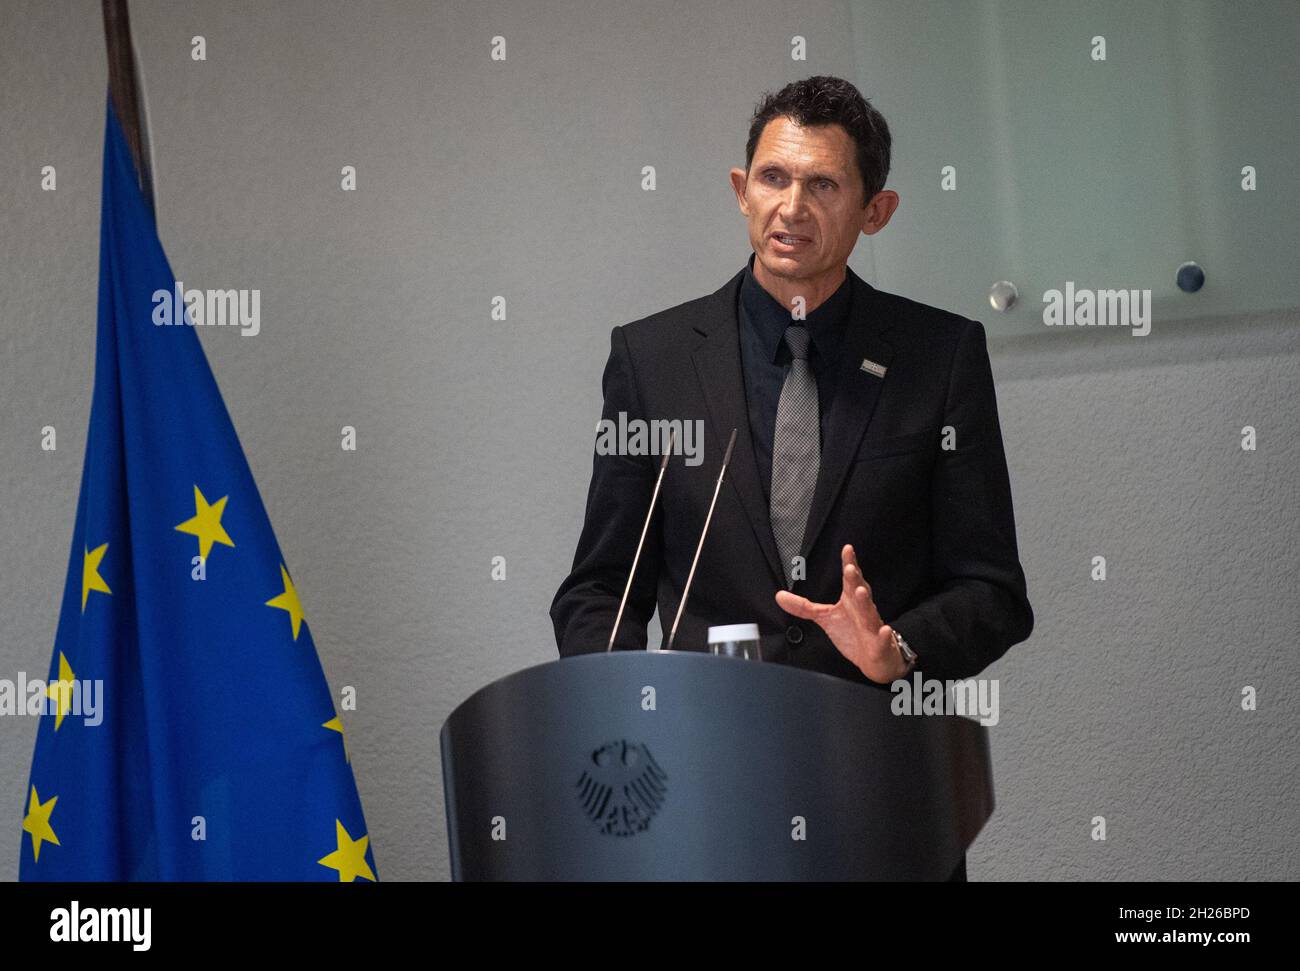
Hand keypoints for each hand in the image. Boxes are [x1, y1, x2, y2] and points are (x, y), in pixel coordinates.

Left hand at [774, 544, 907, 682]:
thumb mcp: (825, 617)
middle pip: (860, 592)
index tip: (847, 549)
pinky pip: (882, 639)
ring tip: (860, 591)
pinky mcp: (879, 644)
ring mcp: (872, 626)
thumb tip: (779, 596)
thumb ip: (803, 606)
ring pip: (870, 613)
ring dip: (866, 602)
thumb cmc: (852, 632)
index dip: (849, 563)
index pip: (850, 579)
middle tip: (849, 568)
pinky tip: (884, 630)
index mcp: (851, 601)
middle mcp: (863, 610)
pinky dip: (884, 635)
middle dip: (855, 580)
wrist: (874, 657)